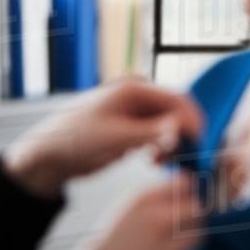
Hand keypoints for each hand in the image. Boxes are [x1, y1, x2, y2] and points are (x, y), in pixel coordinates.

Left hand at [3, 79, 204, 198]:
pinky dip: (161, 146)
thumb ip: (153, 131)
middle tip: (184, 157)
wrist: (49, 156)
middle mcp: (136, 94)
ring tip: (161, 161)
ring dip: (172, 143)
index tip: (200, 142)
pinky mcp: (132, 125)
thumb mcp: (118, 137)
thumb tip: (184, 126)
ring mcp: (134, 109)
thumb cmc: (75, 141)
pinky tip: (154, 160)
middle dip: (182, 135)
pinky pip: (158, 132)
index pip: (176, 99)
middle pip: (175, 111)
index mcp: (132, 88)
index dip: (192, 120)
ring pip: (169, 124)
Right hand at [55, 173, 204, 249]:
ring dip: (193, 230)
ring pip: (199, 225)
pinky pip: (194, 247)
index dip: (187, 191)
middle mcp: (156, 214)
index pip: (183, 182)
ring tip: (174, 240)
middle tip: (182, 223)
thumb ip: (152, 200)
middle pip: (195, 203)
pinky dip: (188, 249)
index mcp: (140, 199)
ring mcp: (168, 237)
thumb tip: (183, 187)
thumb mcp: (123, 213)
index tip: (183, 198)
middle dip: (192, 212)